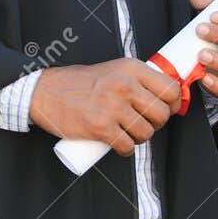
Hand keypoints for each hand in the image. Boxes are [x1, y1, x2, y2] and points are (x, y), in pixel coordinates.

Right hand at [28, 58, 181, 155]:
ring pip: (146, 133)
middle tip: (143, 123)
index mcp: (131, 69)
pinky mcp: (101, 128)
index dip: (173, 104)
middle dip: (156, 124)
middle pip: (161, 114)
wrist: (44, 92)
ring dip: (140, 138)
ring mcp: (113, 107)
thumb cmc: (77, 82)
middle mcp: (125, 86)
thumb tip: (162, 96)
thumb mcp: (111, 69)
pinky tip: (119, 144)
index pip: (171, 89)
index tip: (167, 110)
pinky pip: (127, 146)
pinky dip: (126, 150)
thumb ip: (134, 79)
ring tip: (128, 133)